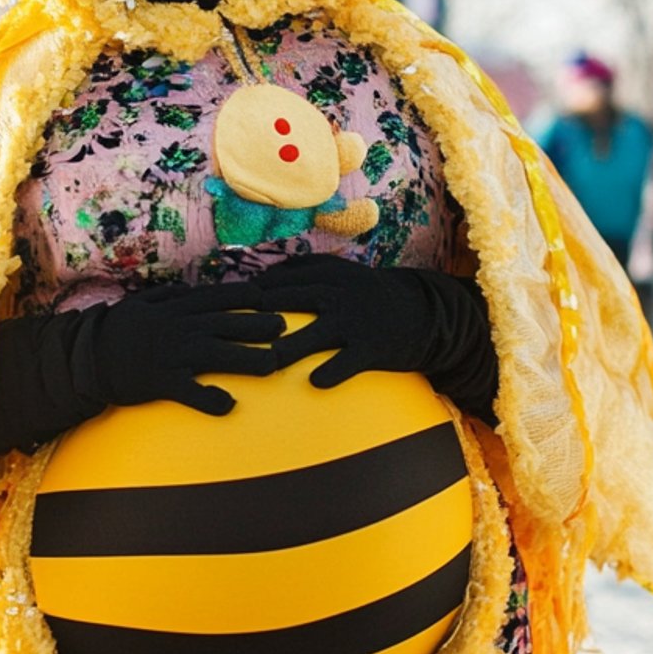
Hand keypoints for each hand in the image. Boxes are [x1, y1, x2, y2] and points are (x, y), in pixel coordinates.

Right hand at [0, 281, 284, 459]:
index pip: (214, 298)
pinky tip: (229, 405)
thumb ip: (169, 298)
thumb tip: (195, 291)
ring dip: (245, 358)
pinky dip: (207, 398)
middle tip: (284, 326)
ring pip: (214, 354)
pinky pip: (187, 391)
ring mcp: (168, 354)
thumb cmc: (115, 331)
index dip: (243, 297)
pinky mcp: (159, 382)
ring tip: (272, 364)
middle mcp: (175, 328)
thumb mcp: (142, 305)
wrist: (85, 359)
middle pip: (223, 323)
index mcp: (173, 309)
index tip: (269, 296)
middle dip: (255, 324)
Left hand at [251, 255, 497, 420]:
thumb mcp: (345, 274)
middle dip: (263, 313)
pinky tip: (314, 382)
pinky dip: (333, 371)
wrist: (423, 315)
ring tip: (265, 362)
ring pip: (317, 333)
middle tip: (232, 328)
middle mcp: (343, 294)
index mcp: (333, 274)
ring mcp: (358, 321)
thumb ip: (310, 271)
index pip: (287, 277)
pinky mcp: (374, 347)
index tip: (228, 301)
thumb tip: (266, 273)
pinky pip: (350, 360)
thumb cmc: (372, 297)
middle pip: (296, 302)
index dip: (256, 288)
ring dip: (289, 348)